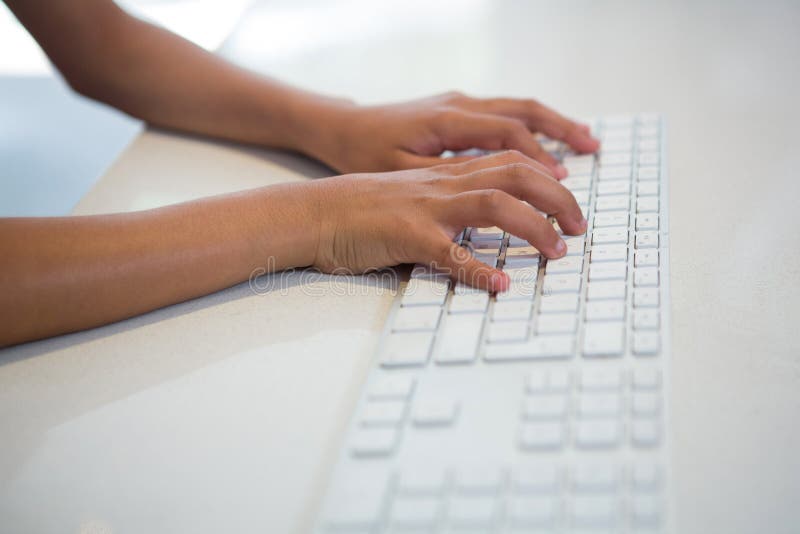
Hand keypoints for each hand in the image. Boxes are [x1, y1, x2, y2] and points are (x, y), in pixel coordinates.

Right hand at [305, 150, 586, 290]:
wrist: (316, 213)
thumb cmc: (363, 210)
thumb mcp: (415, 198)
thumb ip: (452, 208)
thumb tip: (488, 234)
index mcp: (447, 175)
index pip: (511, 161)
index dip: (549, 177)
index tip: (569, 202)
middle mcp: (444, 185)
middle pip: (515, 174)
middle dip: (557, 197)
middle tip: (579, 226)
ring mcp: (427, 209)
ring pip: (494, 204)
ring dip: (533, 227)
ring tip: (557, 251)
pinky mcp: (407, 237)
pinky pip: (450, 254)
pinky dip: (479, 270)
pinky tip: (500, 286)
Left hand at [309, 92, 598, 177]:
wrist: (341, 128)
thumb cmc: (365, 154)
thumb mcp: (400, 177)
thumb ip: (447, 186)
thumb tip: (490, 208)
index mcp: (447, 122)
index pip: (508, 137)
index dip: (539, 163)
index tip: (561, 189)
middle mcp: (459, 107)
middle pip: (524, 115)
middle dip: (561, 135)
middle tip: (591, 154)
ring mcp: (459, 105)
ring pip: (518, 109)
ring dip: (554, 125)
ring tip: (586, 142)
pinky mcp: (457, 111)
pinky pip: (504, 115)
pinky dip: (533, 127)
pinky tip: (547, 142)